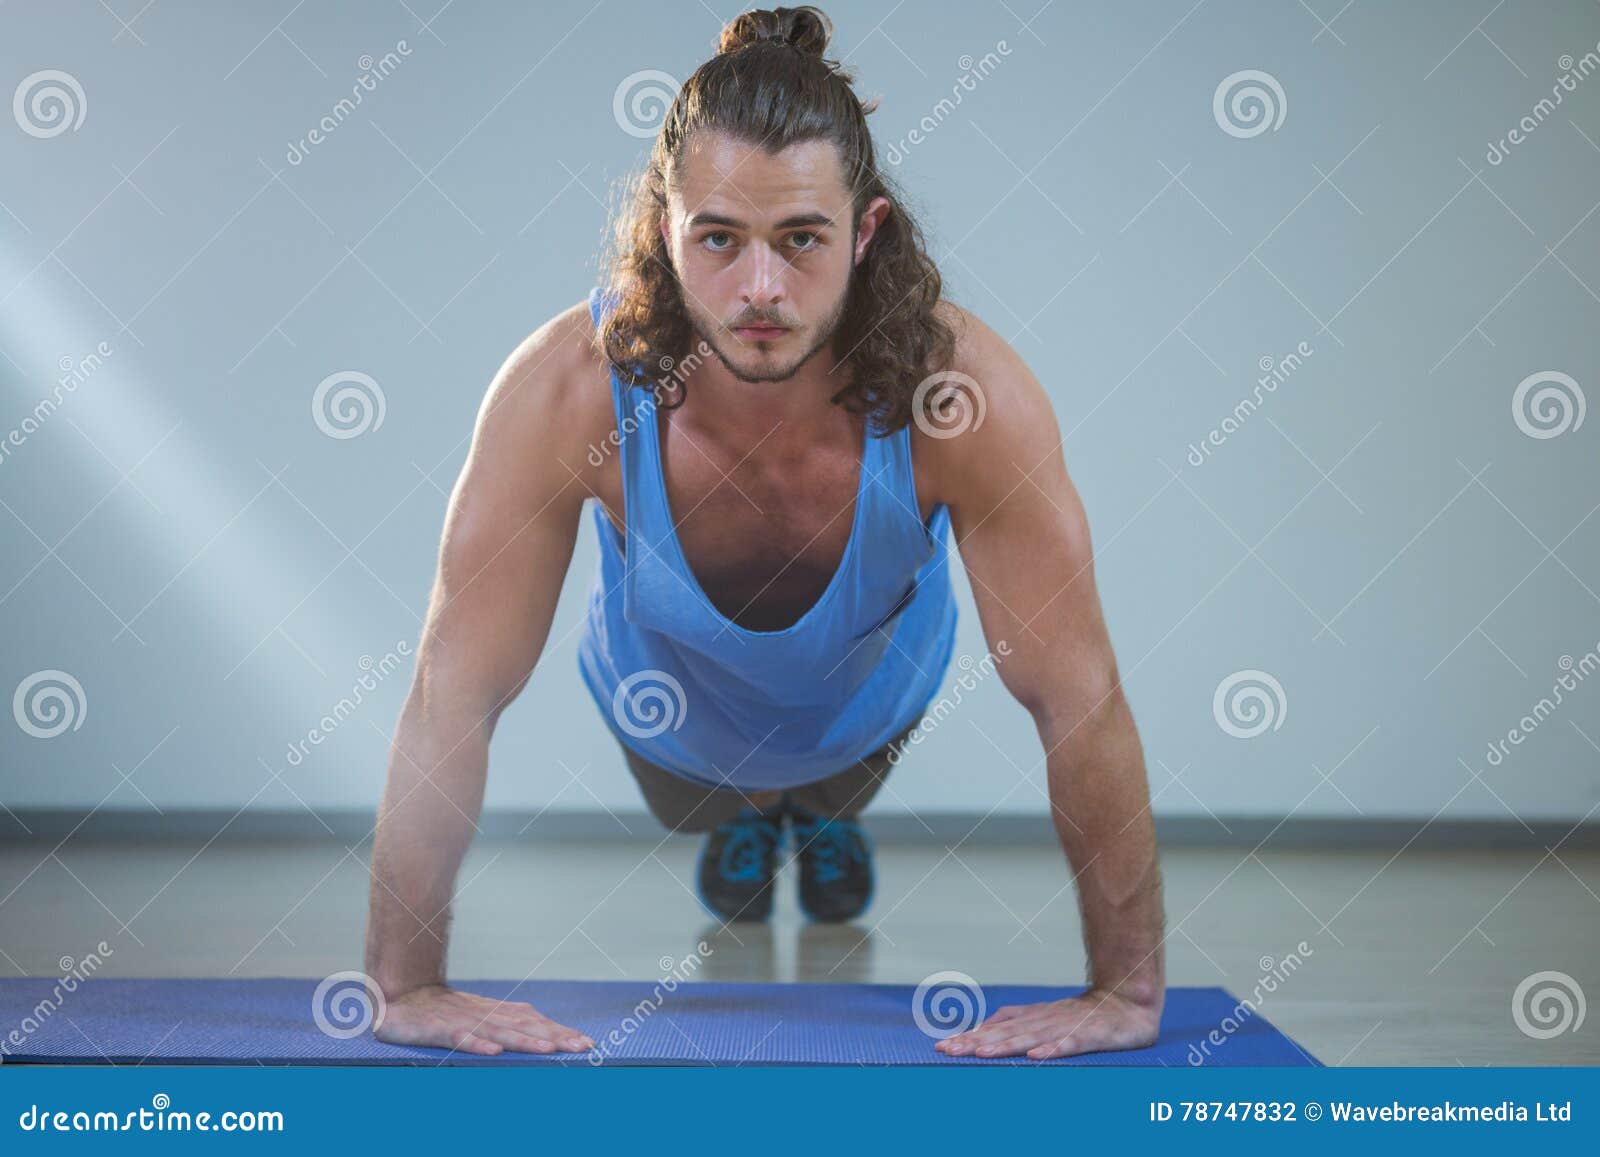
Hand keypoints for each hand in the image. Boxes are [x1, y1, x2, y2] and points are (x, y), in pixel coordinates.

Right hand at [373, 983, 594, 1055]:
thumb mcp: (480, 1017)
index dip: (560, 1032)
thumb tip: (544, 1032)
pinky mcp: (437, 1029)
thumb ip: (508, 1024)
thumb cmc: (444, 1011)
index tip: (587, 1043)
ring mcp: (462, 1021)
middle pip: (524, 1027)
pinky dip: (477, 1044)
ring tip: (549, 1050)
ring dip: (525, 1042)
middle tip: (581, 1047)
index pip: (534, 1023)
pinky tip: (494, 1052)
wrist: (400, 995)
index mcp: (496, 1013)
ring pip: (498, 1032)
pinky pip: (459, 1038)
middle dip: (555, 1037)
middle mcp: (485, 1015)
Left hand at [933, 987, 1160, 1060]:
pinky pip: (1069, 1044)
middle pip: (1006, 1033)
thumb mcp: (1044, 1016)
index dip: (970, 1037)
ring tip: (981, 1054)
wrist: (1128, 1001)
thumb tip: (980, 1029)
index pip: (996, 1028)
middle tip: (949, 1051)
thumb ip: (1015, 1021)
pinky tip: (1036, 1057)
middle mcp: (1045, 1020)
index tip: (943, 1046)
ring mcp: (1066, 1026)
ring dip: (1005, 1046)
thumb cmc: (1083, 1014)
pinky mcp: (1090, 1034)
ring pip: (1031, 1037)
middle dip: (976, 1043)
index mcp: (1033, 1017)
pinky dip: (1052, 1050)